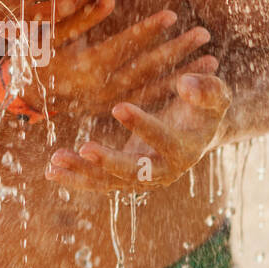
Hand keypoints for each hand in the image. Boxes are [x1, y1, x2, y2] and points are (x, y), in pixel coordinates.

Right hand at [19, 0, 214, 116]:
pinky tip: (192, 82)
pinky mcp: (111, 108)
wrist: (21, 95)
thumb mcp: (48, 31)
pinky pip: (146, 102)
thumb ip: (80, 15)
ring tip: (212, 62)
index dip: (148, 30)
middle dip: (176, 51)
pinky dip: (171, 92)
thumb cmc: (32, 55)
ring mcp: (108, 101)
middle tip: (204, 35)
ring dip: (183, 74)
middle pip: (146, 67)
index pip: (123, 45)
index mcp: (84, 66)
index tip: (173, 15)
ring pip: (152, 88)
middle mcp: (100, 88)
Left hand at [44, 70, 231, 193]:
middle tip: (86, 147)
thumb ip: (207, 89)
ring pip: (110, 182)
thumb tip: (187, 84)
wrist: (198, 131)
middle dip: (109, 161)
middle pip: (134, 171)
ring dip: (82, 172)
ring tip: (56, 160)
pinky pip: (99, 182)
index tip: (119, 106)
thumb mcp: (217, 95)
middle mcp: (164, 172)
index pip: (164, 139)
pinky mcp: (126, 179)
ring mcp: (142, 179)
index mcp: (186, 151)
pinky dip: (77, 177)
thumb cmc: (206, 107)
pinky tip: (52, 171)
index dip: (143, 124)